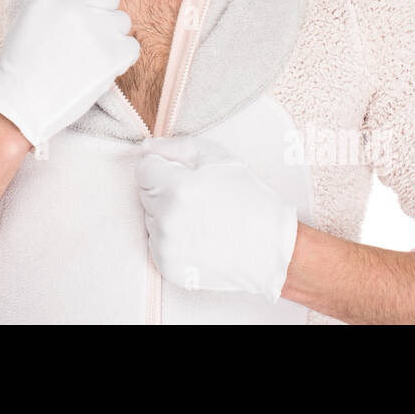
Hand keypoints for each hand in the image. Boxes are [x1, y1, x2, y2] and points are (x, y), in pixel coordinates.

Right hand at [0, 0, 139, 151]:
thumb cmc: (20, 60)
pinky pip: (132, 46)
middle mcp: (77, 6)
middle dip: (102, 16)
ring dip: (112, 38)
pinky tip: (101, 69)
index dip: (84, 0)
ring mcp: (96, 29)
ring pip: (123, 21)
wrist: (22, 101)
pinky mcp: (111, 54)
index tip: (75, 21)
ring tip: (89, 57)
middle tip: (84, 42)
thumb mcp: (27, 14)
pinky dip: (121, 59)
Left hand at [136, 134, 297, 302]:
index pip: (143, 169)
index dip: (164, 168)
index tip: (185, 176)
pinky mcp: (168, 267)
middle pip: (144, 193)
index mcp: (177, 188)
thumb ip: (175, 147)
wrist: (271, 248)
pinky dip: (170, 238)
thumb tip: (145, 148)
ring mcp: (166, 247)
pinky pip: (156, 243)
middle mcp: (166, 219)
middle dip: (164, 190)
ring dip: (166, 215)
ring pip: (150, 219)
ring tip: (200, 218)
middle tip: (198, 197)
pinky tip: (197, 237)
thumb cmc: (248, 198)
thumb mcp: (218, 158)